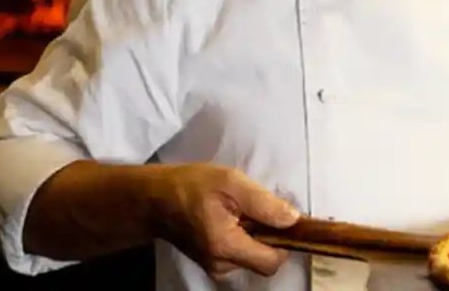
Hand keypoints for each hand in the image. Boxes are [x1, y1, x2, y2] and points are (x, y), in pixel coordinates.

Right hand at [151, 162, 300, 278]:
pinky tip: (232, 218)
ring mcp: (215, 266)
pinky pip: (240, 255)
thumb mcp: (231, 182)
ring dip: (256, 237)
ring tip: (239, 210)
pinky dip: (244, 239)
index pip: (273, 261)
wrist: (154, 199)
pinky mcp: (212, 262)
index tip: (282, 218)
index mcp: (226, 246)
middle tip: (257, 209)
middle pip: (265, 262)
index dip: (285, 241)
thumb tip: (294, 219)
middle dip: (270, 238)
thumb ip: (264, 203)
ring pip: (253, 258)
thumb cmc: (191, 185)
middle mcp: (221, 265)